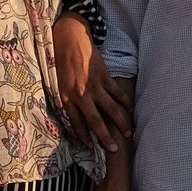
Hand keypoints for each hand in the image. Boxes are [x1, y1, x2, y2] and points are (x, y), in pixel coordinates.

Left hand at [51, 14, 133, 152]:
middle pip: (95, 120)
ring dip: (120, 123)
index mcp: (67, 98)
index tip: (93, 147)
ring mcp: (94, 86)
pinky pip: (117, 94)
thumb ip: (70, 101)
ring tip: (127, 133)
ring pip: (110, 109)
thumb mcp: (60, 85)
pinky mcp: (105, 77)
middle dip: (105, 136)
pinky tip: (130, 110)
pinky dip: (125, 102)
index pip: (77, 123)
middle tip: (114, 149)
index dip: (85, 136)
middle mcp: (81, 95)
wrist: (70, 41)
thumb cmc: (63, 64)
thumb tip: (81, 118)